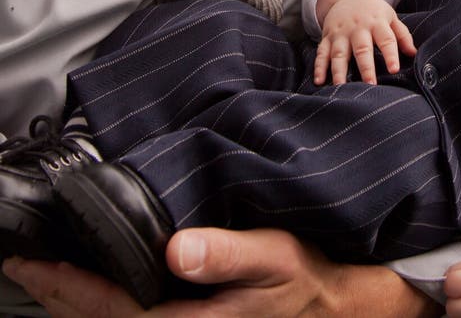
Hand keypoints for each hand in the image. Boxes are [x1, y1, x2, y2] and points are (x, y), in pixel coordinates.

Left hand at [3, 227, 439, 317]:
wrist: (330, 308)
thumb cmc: (302, 282)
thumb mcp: (275, 257)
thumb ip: (228, 254)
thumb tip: (177, 250)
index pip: (111, 307)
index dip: (68, 285)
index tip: (32, 263)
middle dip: (57, 292)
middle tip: (20, 264)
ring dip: (73, 300)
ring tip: (45, 275)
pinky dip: (102, 303)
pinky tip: (97, 287)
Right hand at [314, 0, 415, 84]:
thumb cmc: (373, 11)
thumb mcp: (390, 17)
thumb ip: (402, 35)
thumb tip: (414, 54)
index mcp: (376, 23)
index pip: (386, 39)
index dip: (390, 54)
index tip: (394, 69)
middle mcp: (357, 28)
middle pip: (361, 48)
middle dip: (365, 67)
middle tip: (370, 84)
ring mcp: (340, 33)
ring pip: (339, 53)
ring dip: (339, 70)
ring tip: (341, 87)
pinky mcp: (326, 37)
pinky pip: (321, 53)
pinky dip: (319, 67)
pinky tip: (319, 81)